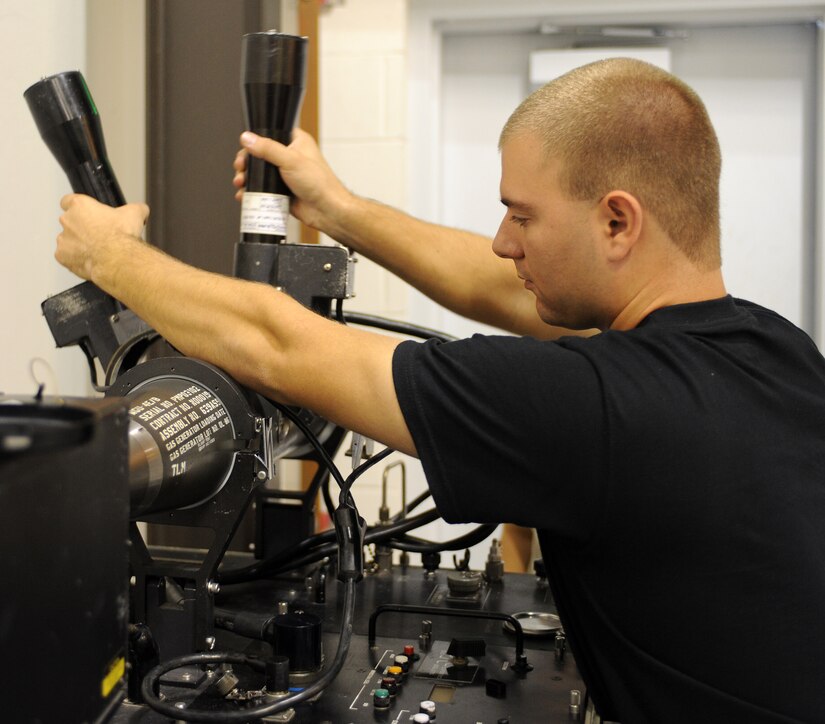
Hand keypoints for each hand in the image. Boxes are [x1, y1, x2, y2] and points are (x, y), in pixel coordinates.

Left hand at [57, 194, 148, 281]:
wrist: (118, 260)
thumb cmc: (122, 237)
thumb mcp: (136, 214)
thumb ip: (136, 208)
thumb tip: (141, 210)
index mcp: (80, 206)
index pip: (68, 201)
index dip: (79, 208)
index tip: (86, 214)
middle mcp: (68, 220)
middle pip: (70, 222)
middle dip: (82, 228)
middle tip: (99, 236)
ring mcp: (63, 239)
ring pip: (68, 240)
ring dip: (79, 244)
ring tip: (97, 251)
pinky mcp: (62, 256)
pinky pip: (67, 257)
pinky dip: (76, 259)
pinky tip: (91, 260)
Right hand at [232, 128, 351, 233]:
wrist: (327, 211)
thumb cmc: (320, 184)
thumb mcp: (291, 160)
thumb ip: (267, 148)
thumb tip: (248, 138)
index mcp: (296, 142)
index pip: (270, 134)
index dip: (255, 140)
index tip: (245, 148)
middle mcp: (290, 157)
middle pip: (260, 155)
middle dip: (246, 162)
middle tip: (241, 168)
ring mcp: (285, 175)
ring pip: (259, 173)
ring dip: (247, 177)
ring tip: (241, 183)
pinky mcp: (282, 191)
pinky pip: (262, 189)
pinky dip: (252, 192)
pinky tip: (245, 195)